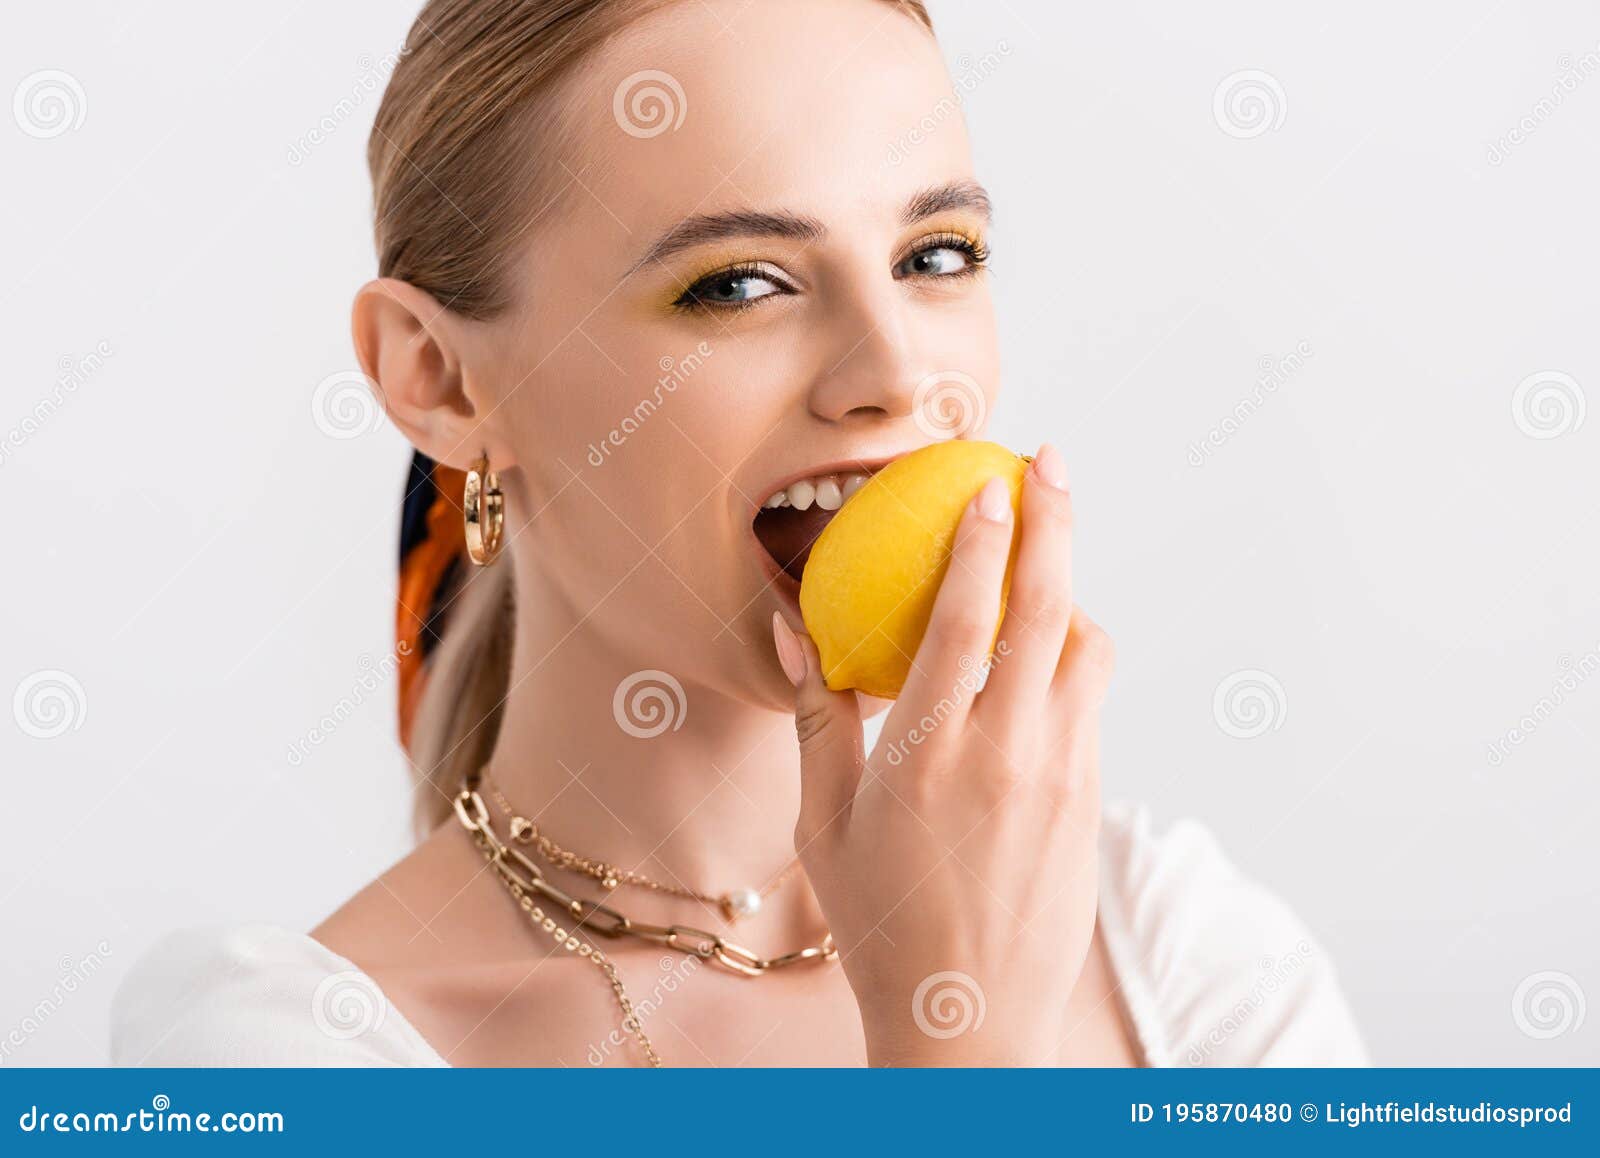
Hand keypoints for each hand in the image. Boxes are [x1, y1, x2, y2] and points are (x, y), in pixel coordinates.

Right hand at [772, 444, 1113, 1065]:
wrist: (967, 1019)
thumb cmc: (880, 923)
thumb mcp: (825, 825)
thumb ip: (818, 720)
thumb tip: (794, 634)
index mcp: (926, 753)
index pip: (969, 617)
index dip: (985, 539)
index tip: (994, 482)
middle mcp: (1006, 753)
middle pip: (1047, 608)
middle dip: (1057, 521)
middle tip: (1055, 463)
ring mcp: (1060, 778)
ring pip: (1088, 651)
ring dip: (1073, 590)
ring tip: (1048, 560)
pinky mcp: (1089, 803)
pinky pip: (1091, 703)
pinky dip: (1074, 658)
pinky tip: (1046, 654)